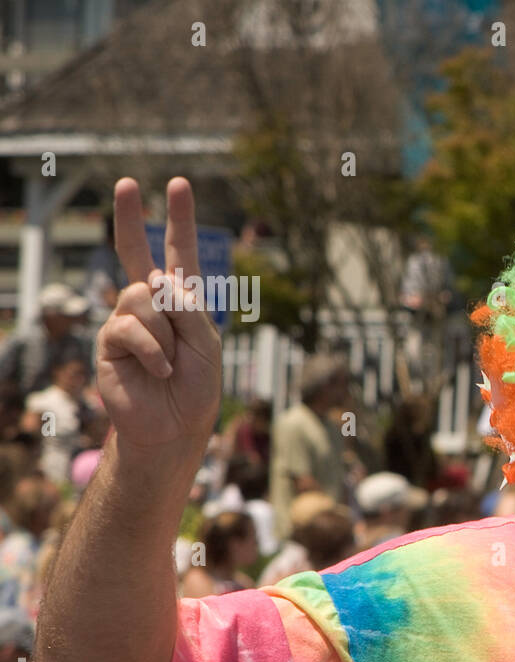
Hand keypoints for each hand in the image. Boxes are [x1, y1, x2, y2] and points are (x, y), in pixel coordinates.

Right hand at [96, 178, 221, 452]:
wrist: (174, 426)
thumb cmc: (196, 387)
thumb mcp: (205, 343)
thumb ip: (186, 309)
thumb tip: (153, 280)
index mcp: (181, 302)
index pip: (179, 254)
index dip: (179, 220)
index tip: (178, 185)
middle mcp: (151, 305)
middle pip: (136, 254)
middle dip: (131, 217)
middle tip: (128, 183)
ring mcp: (128, 320)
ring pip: (142, 298)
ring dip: (165, 333)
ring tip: (171, 362)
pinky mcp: (111, 341)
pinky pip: (131, 328)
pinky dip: (154, 351)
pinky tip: (160, 370)